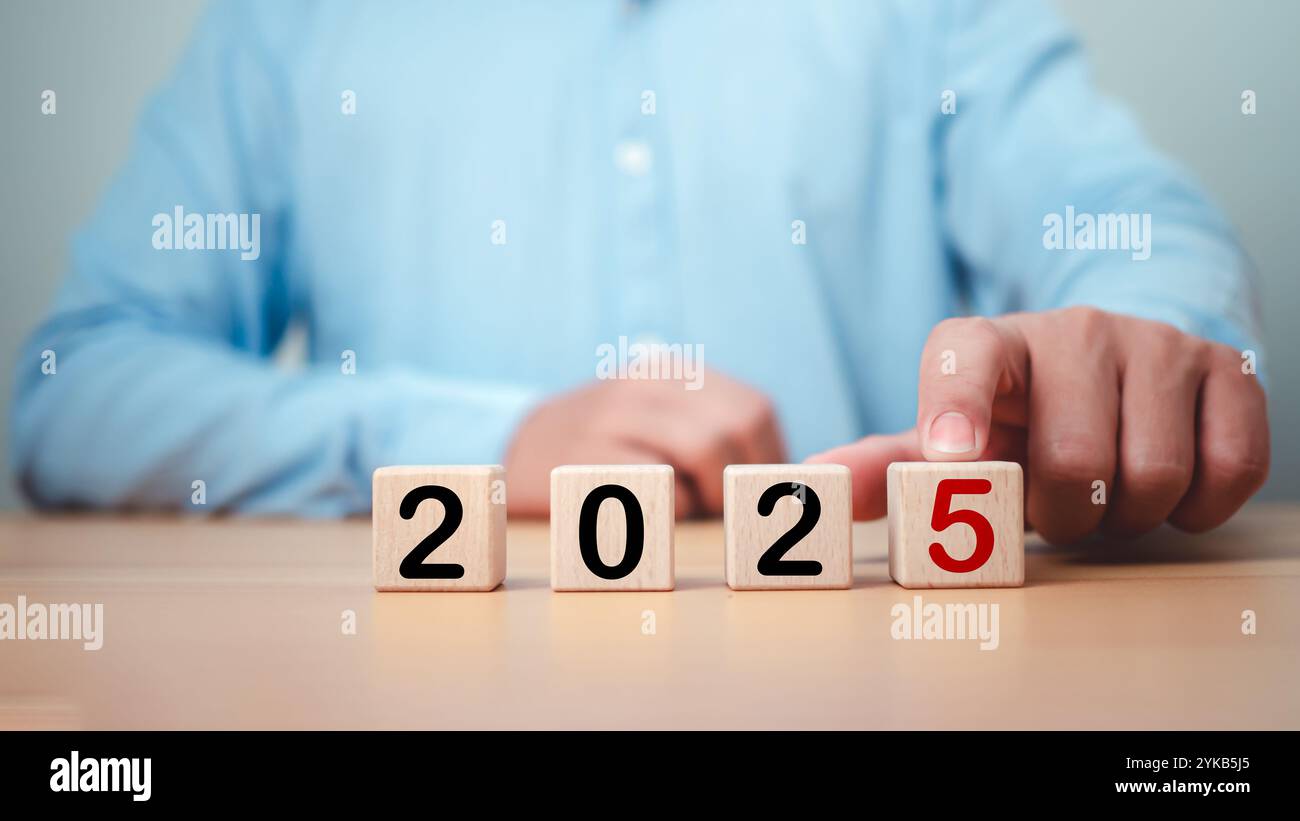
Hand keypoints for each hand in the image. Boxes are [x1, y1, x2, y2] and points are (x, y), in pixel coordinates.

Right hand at [504, 369, 785, 517]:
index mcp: (671, 370)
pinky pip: (657, 490)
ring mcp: (609, 418)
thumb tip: (791, 475)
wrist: (525, 451)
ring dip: (709, 499)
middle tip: (722, 514)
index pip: (754, 411)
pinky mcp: (582, 459)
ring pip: (702, 452)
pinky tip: (649, 517)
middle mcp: (643, 383)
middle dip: (741, 484)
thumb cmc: (613, 445)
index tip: (755, 495)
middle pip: (732, 432)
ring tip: (689, 514)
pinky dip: (670, 515)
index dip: (769, 462)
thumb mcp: (660, 417)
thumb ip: (718, 431)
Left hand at [808, 307, 1268, 541]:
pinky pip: (1227, 468)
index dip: (957, 407)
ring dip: (1127, 514)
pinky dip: (1196, 504)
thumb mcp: (949, 438)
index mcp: (989, 344)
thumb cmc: (1017, 417)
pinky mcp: (1229, 369)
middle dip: (1063, 514)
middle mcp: (1074, 330)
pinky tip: (1167, 481)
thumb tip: (819, 485)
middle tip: (1058, 506)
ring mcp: (1156, 343)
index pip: (965, 359)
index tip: (955, 457)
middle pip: (1072, 460)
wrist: (1115, 364)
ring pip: (1150, 474)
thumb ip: (887, 466)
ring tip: (1105, 491)